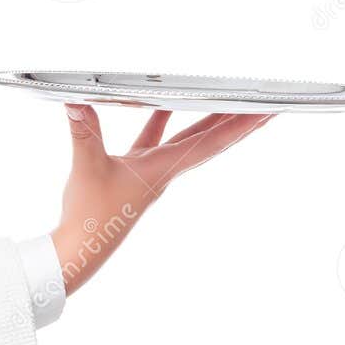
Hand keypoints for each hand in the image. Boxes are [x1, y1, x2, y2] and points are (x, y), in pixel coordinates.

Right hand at [50, 104, 276, 293]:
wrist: (83, 246)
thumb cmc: (92, 217)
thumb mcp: (88, 168)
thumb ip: (84, 132)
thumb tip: (76, 103)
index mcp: (164, 169)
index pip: (213, 142)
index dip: (241, 125)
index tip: (268, 110)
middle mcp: (166, 169)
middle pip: (211, 138)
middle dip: (237, 119)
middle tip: (263, 100)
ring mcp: (153, 171)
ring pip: (188, 138)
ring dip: (206, 118)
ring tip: (224, 97)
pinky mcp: (135, 171)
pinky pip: (157, 138)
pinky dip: (162, 120)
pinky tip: (162, 104)